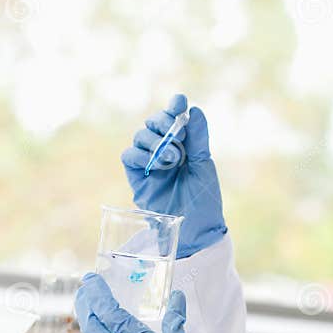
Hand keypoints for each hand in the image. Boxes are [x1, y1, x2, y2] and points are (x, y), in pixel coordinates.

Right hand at [121, 93, 227, 257]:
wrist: (194, 230)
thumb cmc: (202, 199)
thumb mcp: (203, 166)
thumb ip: (198, 139)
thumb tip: (194, 110)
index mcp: (183, 144)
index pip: (173, 117)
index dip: (174, 106)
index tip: (180, 102)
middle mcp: (164, 149)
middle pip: (153, 122)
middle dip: (163, 123)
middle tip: (179, 135)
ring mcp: (149, 162)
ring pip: (140, 137)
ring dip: (156, 142)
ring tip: (174, 159)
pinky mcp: (137, 177)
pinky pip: (129, 156)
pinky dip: (139, 155)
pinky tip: (154, 164)